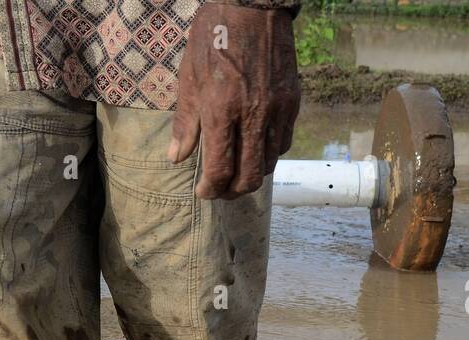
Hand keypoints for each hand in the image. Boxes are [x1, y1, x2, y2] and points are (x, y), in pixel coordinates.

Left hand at [168, 2, 301, 199]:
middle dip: (232, 192)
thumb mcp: (188, 77)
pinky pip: (283, 142)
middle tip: (220, 190)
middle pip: (249, 177)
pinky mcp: (292, 101)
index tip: (203, 191)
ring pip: (269, 164)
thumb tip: (177, 158)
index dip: (211, 189)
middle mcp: (252, 115)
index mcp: (221, 110)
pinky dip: (269, 154)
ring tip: (237, 173)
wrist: (252, 4)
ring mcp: (276, 109)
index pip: (220, 170)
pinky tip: (255, 148)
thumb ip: (185, 122)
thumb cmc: (213, 37)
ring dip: (251, 175)